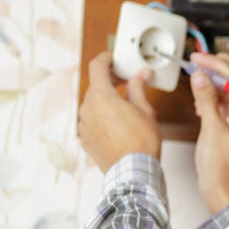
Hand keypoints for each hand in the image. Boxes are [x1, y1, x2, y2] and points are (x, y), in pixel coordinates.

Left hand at [78, 52, 160, 172]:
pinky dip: (103, 115)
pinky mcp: (85, 138)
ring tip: (126, 104)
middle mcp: (87, 109)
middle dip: (110, 80)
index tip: (113, 58)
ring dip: (107, 99)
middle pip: (95, 85)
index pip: (97, 67)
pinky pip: (92, 119)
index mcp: (101, 97)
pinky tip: (119, 122)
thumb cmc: (141, 142)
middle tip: (127, 81)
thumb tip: (141, 75)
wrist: (133, 171)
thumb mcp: (145, 110)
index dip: (105, 59)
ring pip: (93, 103)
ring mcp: (84, 124)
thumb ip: (139, 88)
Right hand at [189, 52, 228, 213]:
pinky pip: (226, 100)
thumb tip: (201, 75)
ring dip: (215, 79)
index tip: (198, 58)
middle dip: (221, 66)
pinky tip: (199, 99)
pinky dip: (213, 94)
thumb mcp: (211, 128)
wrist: (222, 188)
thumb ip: (206, 99)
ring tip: (196, 75)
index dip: (217, 64)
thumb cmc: (220, 165)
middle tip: (200, 59)